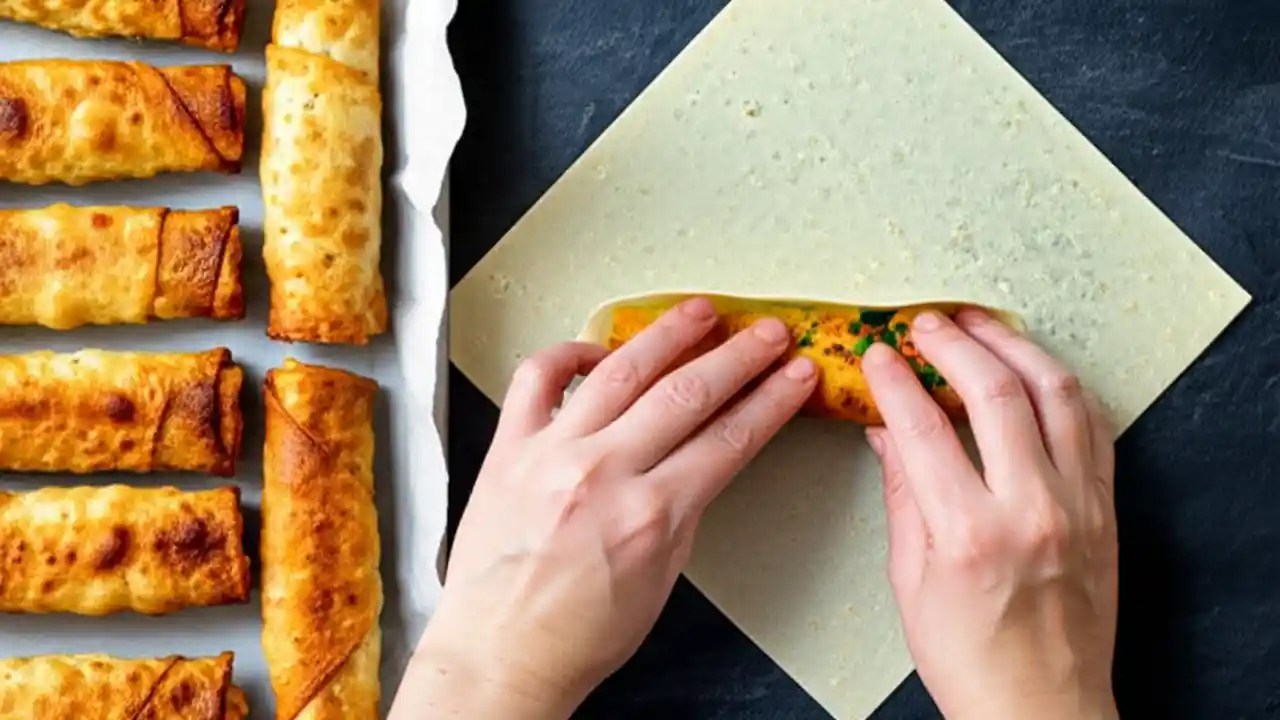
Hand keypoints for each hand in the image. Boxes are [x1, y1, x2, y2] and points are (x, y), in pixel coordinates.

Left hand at [393, 297, 819, 718]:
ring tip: (698, 312)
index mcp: (650, 515)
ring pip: (620, 370)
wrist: (501, 655)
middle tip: (765, 333)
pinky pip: (537, 378)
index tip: (794, 374)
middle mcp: (602, 474)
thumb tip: (702, 455)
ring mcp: (551, 454)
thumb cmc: (579, 635)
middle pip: (687, 392)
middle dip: (738, 356)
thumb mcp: (661, 578)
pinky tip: (598, 347)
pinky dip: (568, 353)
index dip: (771, 399)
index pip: (729, 436)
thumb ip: (684, 509)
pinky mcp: (509, 448)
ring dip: (668, 334)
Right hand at [863, 309, 1118, 719]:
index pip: (923, 426)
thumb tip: (886, 430)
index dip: (895, 379)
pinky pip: (1092, 424)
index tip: (878, 352)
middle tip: (926, 323)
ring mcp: (1076, 505)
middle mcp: (1029, 510)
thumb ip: (902, 494)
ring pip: (1056, 394)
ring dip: (1015, 346)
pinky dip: (1060, 385)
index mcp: (968, 534)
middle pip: (994, 392)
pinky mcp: (1104, 509)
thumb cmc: (969, 658)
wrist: (1042, 708)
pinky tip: (1034, 368)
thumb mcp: (910, 578)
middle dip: (954, 343)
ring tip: (981, 324)